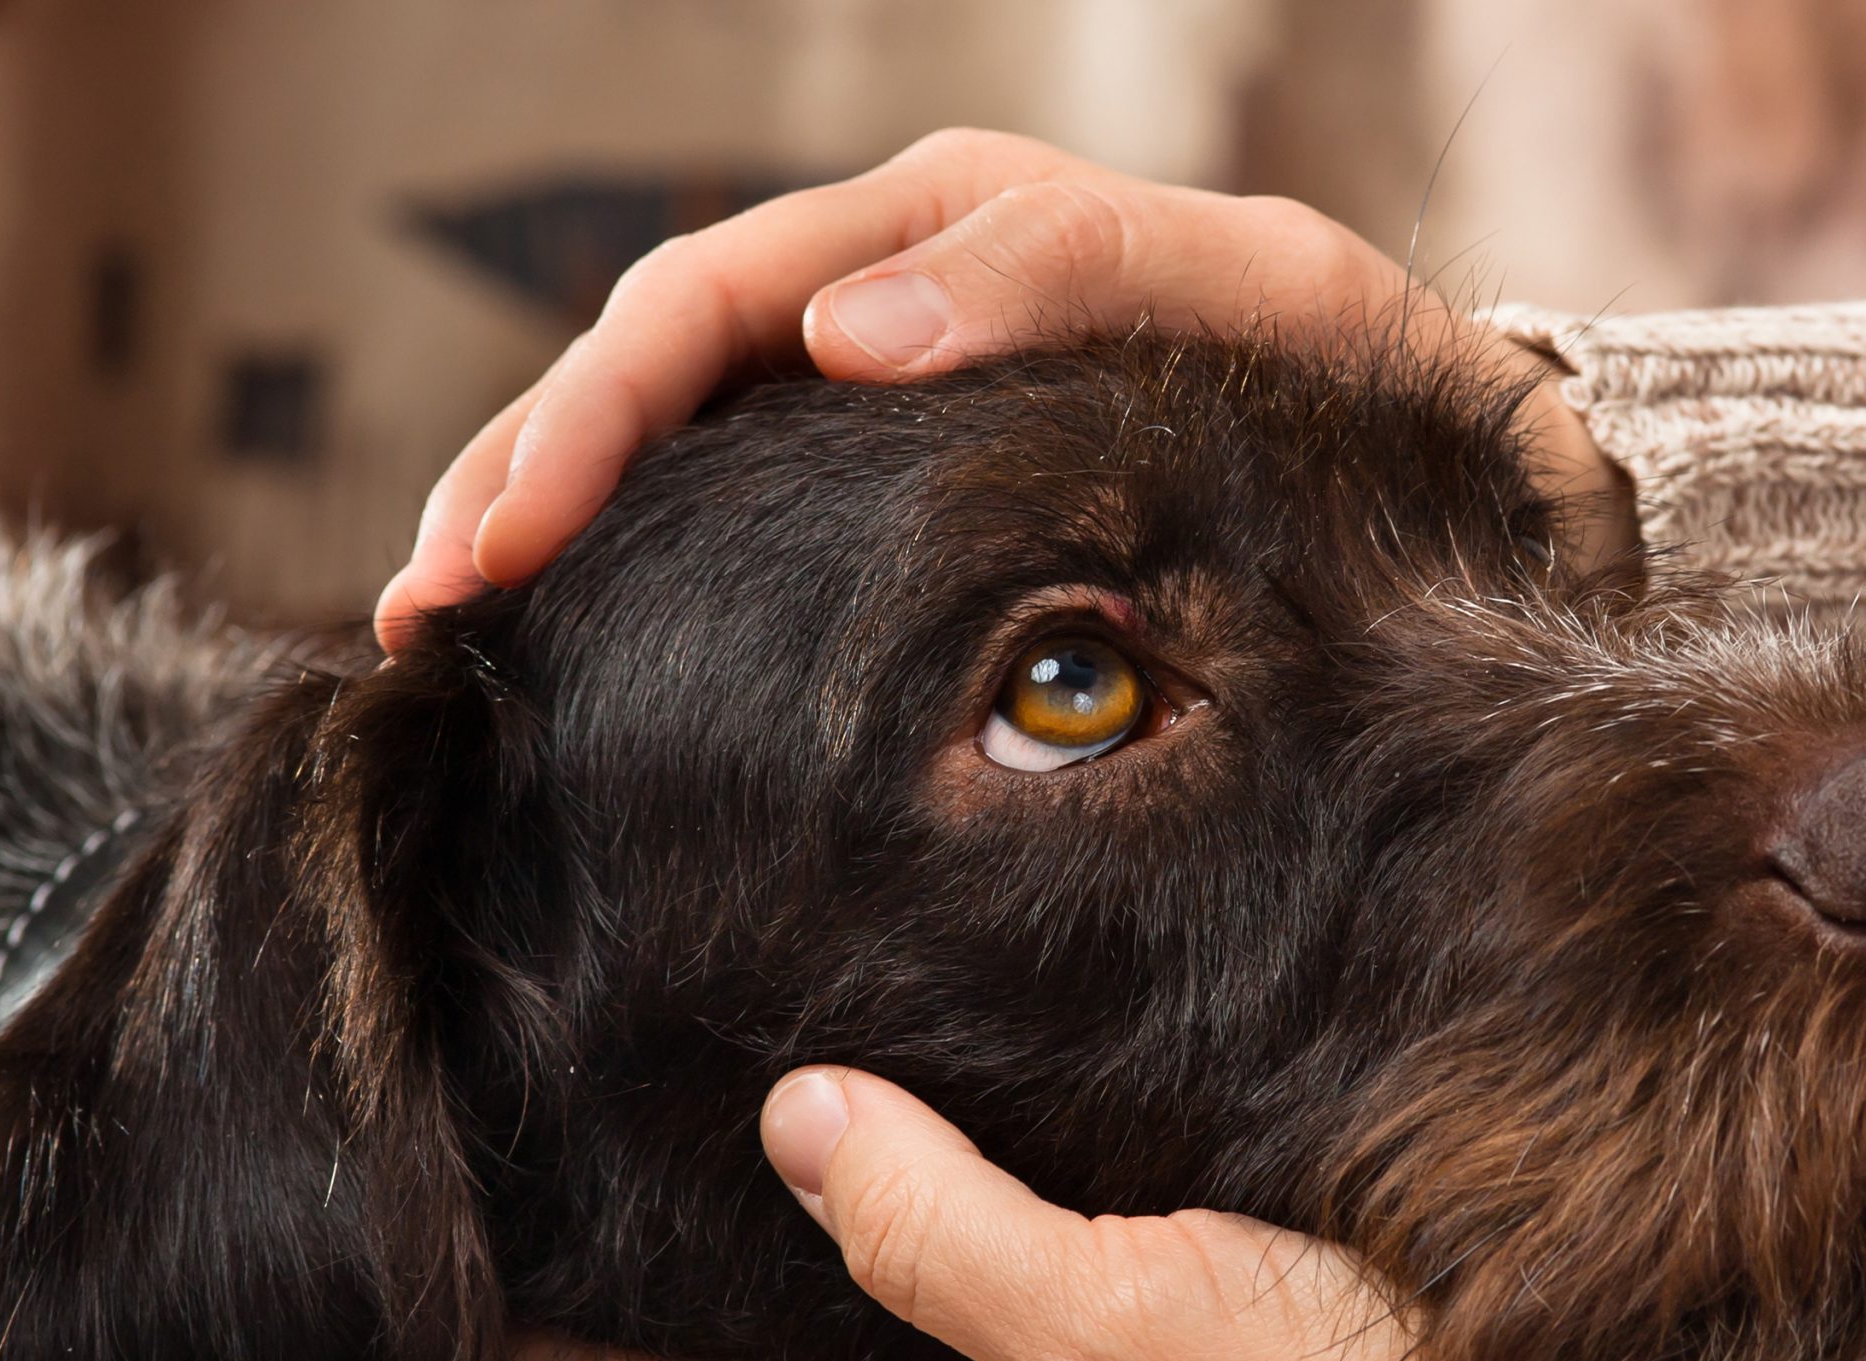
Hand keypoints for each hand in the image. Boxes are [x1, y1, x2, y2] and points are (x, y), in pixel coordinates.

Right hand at [382, 128, 1634, 649]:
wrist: (1437, 448)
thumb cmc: (1350, 370)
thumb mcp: (1252, 288)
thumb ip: (1065, 273)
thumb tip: (845, 331)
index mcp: (948, 225)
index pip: (712, 298)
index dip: (594, 414)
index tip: (509, 541)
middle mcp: (890, 289)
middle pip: (650, 360)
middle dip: (524, 472)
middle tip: (428, 611)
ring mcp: (887, 380)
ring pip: (671, 430)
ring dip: (543, 515)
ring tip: (443, 628)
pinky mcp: (899, 475)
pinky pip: (737, 495)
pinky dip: (638, 557)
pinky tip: (570, 630)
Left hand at [515, 1067, 1494, 1360]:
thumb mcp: (1138, 1334)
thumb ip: (954, 1240)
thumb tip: (796, 1122)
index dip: (605, 1358)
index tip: (496, 1278)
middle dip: (693, 1295)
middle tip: (584, 1185)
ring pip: (906, 1313)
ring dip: (817, 1240)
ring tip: (727, 1138)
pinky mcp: (1171, 1332)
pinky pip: (1013, 1267)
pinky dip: (944, 1205)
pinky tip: (940, 1127)